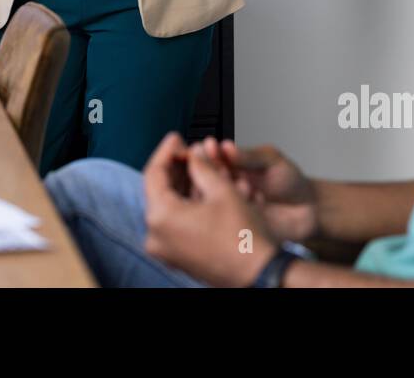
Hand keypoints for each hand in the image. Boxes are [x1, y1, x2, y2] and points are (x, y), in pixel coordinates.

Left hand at [143, 133, 279, 286]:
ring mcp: (166, 249)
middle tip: (189, 151)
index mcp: (160, 218)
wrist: (260, 274)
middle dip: (176, 168)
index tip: (176, 139)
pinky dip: (186, 205)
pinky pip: (175, 223)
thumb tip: (193, 154)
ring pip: (168, 206)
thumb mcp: (222, 190)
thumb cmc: (243, 239)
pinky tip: (202, 191)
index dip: (166, 151)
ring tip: (199, 168)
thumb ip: (201, 166)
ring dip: (183, 185)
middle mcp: (156, 236)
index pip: (153, 174)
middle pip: (159, 190)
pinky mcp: (177, 256)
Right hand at [200, 138, 318, 241]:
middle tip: (221, 167)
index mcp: (231, 167)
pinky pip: (227, 221)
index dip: (208, 152)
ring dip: (224, 191)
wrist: (309, 209)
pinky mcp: (237, 228)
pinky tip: (254, 202)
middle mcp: (226, 187)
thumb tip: (228, 148)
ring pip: (212, 201)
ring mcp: (230, 208)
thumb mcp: (272, 160)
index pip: (210, 158)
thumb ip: (250, 156)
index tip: (209, 146)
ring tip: (242, 185)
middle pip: (204, 179)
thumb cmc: (291, 182)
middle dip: (212, 171)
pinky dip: (239, 210)